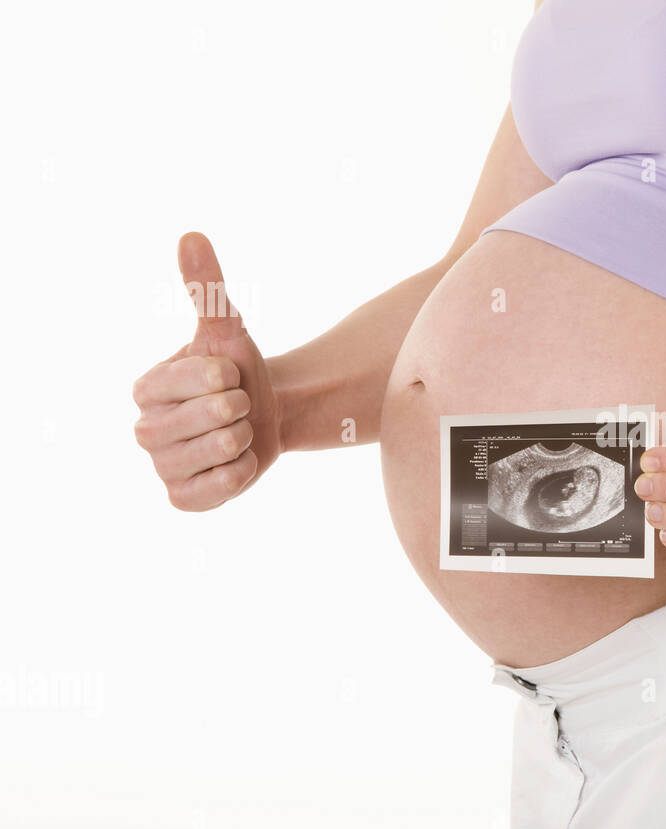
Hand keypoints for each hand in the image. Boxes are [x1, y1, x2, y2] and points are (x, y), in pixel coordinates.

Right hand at [132, 233, 281, 510]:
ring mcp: (161, 466)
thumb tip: (191, 236)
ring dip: (244, 439)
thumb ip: (206, 287)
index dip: (231, 376)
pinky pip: (219, 488)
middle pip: (215, 417)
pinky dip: (240, 473)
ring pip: (220, 452)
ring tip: (235, 432)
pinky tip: (235, 460)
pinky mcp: (182, 498)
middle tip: (236, 407)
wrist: (264, 416)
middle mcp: (144, 429)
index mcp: (147, 387)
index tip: (228, 376)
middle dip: (242, 408)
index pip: (206, 378)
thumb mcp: (226, 328)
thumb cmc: (238, 370)